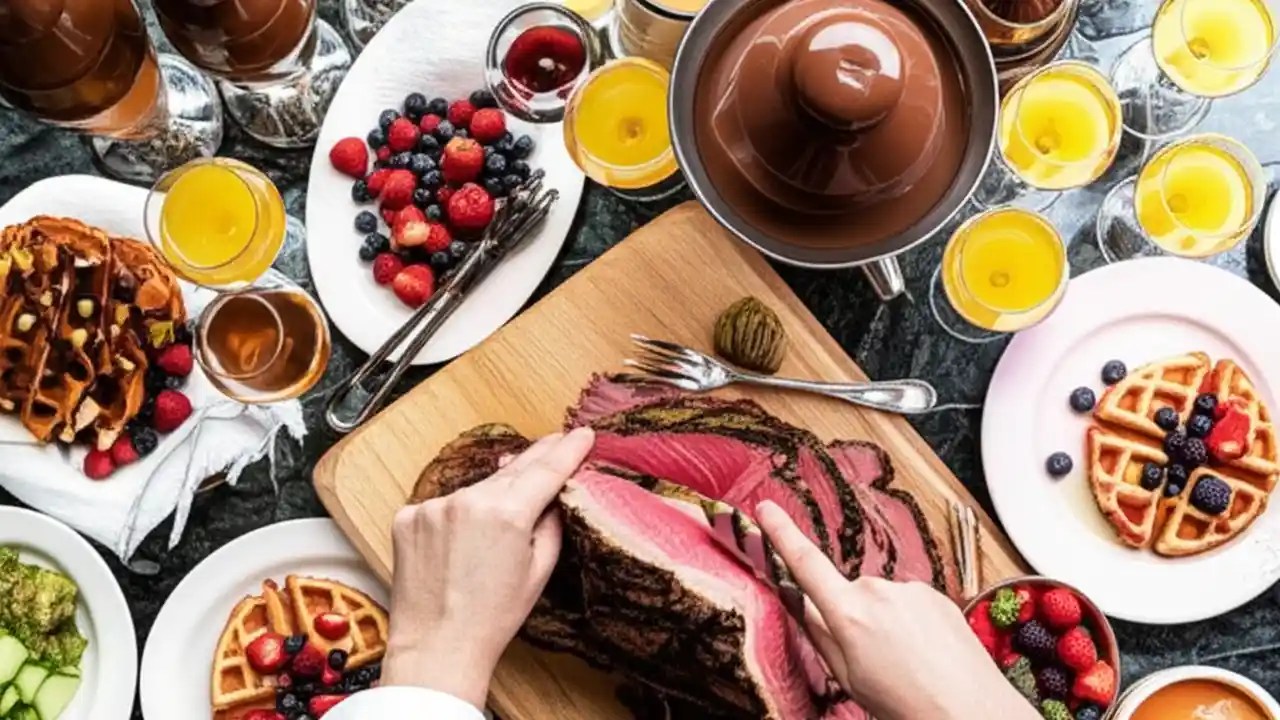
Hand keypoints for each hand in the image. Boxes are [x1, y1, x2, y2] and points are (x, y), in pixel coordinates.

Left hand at [382, 427, 594, 708]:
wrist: (436, 647)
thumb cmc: (492, 618)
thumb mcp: (539, 571)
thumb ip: (551, 523)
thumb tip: (553, 495)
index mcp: (507, 514)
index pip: (546, 470)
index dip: (568, 450)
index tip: (583, 434)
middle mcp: (468, 500)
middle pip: (511, 470)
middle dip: (536, 457)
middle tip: (556, 441)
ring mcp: (433, 506)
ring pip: (476, 489)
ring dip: (492, 495)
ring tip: (502, 520)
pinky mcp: (408, 516)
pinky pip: (444, 505)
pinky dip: (456, 516)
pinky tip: (462, 543)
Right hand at [756, 501, 1035, 719]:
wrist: (973, 712)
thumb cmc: (907, 706)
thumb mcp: (848, 677)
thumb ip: (820, 634)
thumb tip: (800, 603)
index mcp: (849, 614)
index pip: (805, 564)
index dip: (781, 533)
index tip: (766, 508)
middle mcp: (878, 591)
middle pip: (849, 594)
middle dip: (852, 618)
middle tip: (873, 660)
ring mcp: (911, 589)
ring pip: (882, 601)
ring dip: (886, 623)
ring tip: (908, 663)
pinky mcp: (937, 593)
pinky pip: (910, 603)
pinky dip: (912, 624)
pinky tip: (927, 654)